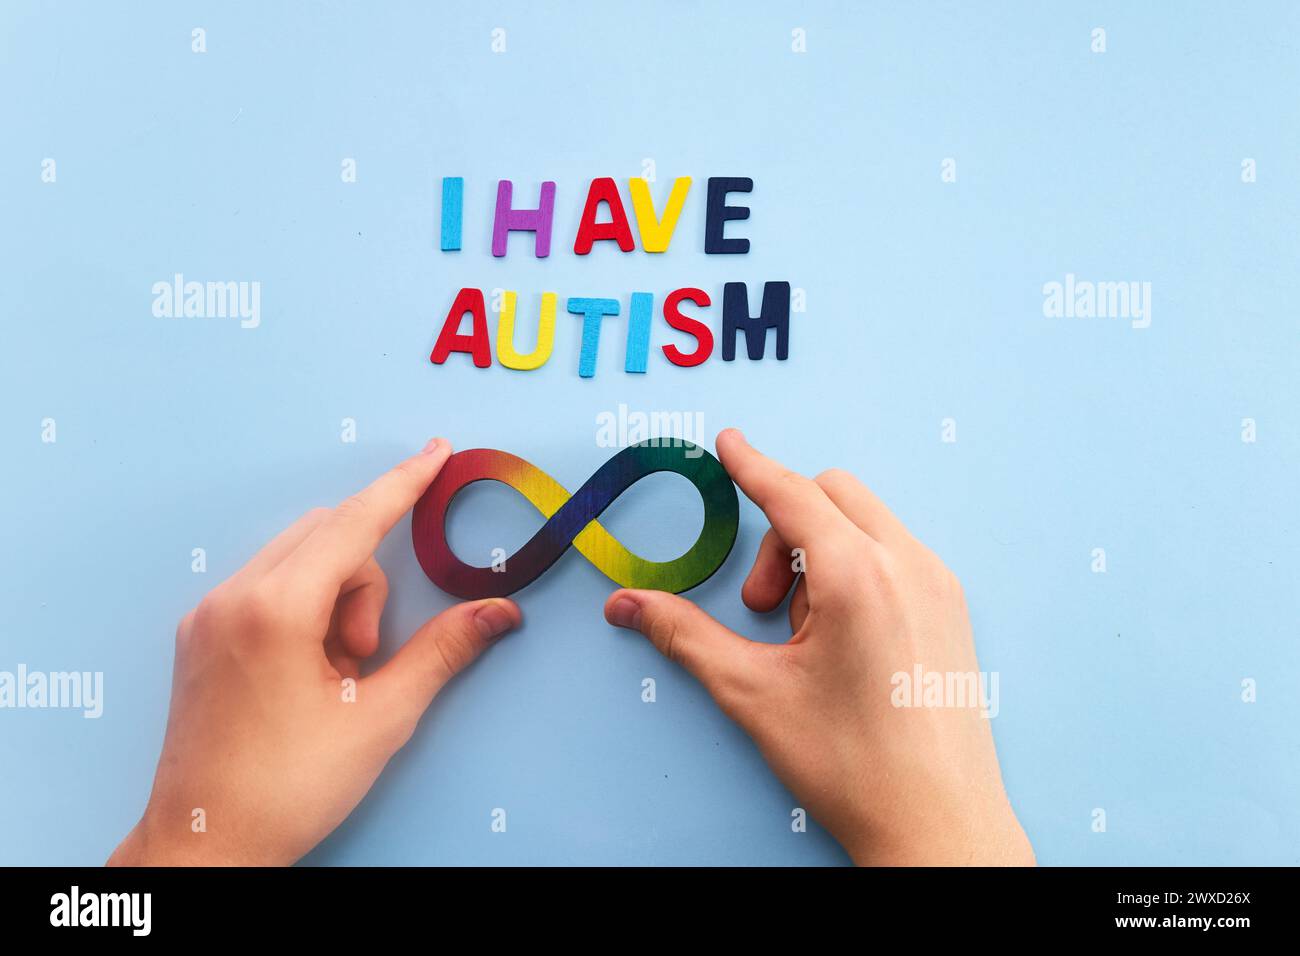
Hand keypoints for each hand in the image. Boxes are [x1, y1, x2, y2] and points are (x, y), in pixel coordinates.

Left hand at [108, 438, 520, 865]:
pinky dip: (302, 608)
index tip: (435, 452)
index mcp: (275, 610)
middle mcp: (232, 598)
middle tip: (368, 653)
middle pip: (325, 536)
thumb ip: (442, 652)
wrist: (204, 844)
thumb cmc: (288, 788)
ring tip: (336, 673)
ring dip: (335, 596)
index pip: (354, 522)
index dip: (402, 484)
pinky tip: (308, 670)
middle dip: (366, 577)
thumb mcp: (381, 719)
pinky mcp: (197, 635)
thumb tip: (499, 611)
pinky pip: (265, 585)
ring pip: (295, 559)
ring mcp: (207, 615)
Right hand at [604, 429, 1032, 864]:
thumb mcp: (753, 694)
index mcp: (859, 575)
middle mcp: (908, 564)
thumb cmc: (853, 764)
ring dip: (821, 552)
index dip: (750, 465)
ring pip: (866, 522)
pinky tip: (841, 639)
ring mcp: (939, 584)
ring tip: (805, 635)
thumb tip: (626, 604)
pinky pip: (894, 553)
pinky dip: (855, 569)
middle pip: (832, 494)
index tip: (728, 443)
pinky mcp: (953, 608)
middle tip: (761, 603)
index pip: (791, 493)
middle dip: (784, 529)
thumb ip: (685, 636)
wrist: (938, 825)